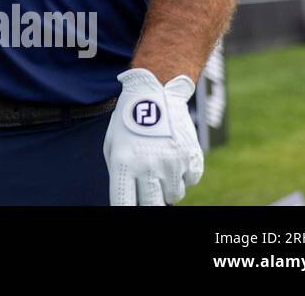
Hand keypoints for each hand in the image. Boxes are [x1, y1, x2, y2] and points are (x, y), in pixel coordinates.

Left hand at [103, 68, 202, 204]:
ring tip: (160, 167)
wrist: (154, 93)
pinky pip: (190, 182)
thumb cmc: (128, 123)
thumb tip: (131, 201)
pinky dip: (183, 175)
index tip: (128, 210)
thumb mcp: (113, 145)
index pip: (124, 204)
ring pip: (174, 197)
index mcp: (124, 163)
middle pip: (152, 206)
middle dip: (150, 202)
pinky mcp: (191, 158)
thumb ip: (120, 174)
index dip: (125, 211)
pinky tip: (173, 156)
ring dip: (167, 189)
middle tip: (148, 192)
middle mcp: (149, 166)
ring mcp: (172, 163)